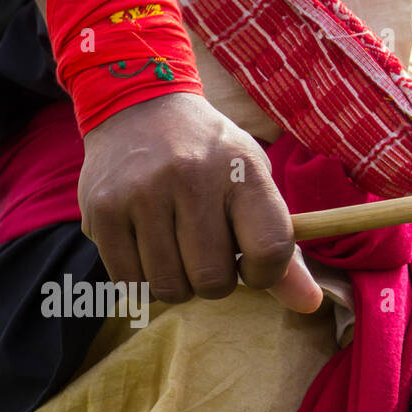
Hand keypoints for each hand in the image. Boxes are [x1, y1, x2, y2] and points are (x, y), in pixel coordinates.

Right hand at [79, 92, 322, 312]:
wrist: (139, 105)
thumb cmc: (211, 159)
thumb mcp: (254, 185)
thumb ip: (282, 249)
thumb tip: (310, 305)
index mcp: (242, 171)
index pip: (270, 251)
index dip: (266, 275)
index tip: (253, 264)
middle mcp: (190, 177)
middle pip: (213, 281)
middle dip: (216, 282)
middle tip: (207, 252)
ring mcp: (140, 193)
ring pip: (169, 287)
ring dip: (178, 282)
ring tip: (177, 247)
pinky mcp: (101, 208)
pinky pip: (129, 281)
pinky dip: (142, 278)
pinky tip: (148, 245)